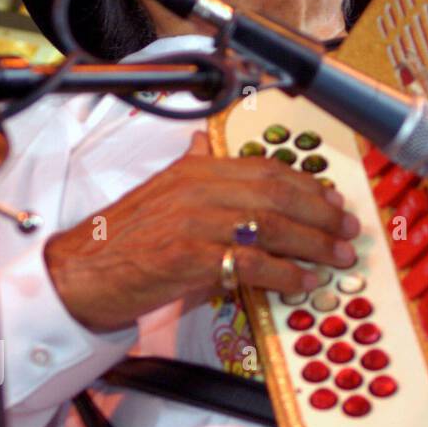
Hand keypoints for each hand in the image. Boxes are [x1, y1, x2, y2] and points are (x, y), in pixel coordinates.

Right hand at [43, 131, 359, 332]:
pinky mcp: (188, 257)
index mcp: (196, 170)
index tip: (335, 201)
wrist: (79, 274)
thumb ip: (194, 171)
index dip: (308, 185)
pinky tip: (302, 281)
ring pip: (270, 225)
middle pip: (277, 195)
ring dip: (313, 243)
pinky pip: (249, 262)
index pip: (266, 169)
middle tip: (348, 231)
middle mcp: (198, 189)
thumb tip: (207, 144)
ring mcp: (193, 222)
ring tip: (337, 257)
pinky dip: (283, 272)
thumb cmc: (124, 241)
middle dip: (321, 214)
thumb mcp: (162, 194)